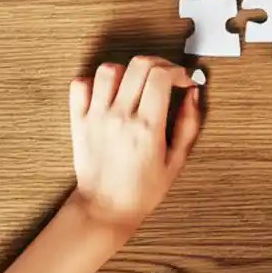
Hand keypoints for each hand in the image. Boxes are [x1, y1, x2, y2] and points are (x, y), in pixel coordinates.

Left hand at [68, 56, 201, 231]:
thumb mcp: (176, 162)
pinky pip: (80, 84)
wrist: (105, 208)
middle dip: (159, 63)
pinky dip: (94, 81)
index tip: (183, 81)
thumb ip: (189, 125)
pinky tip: (109, 93)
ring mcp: (96, 117)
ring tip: (136, 84)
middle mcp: (120, 117)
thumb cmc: (142, 190)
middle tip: (165, 77)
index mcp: (147, 128)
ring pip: (109, 69)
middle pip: (139, 64)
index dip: (178, 71)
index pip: (161, 76)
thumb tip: (193, 94)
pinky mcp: (78, 120)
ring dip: (127, 70)